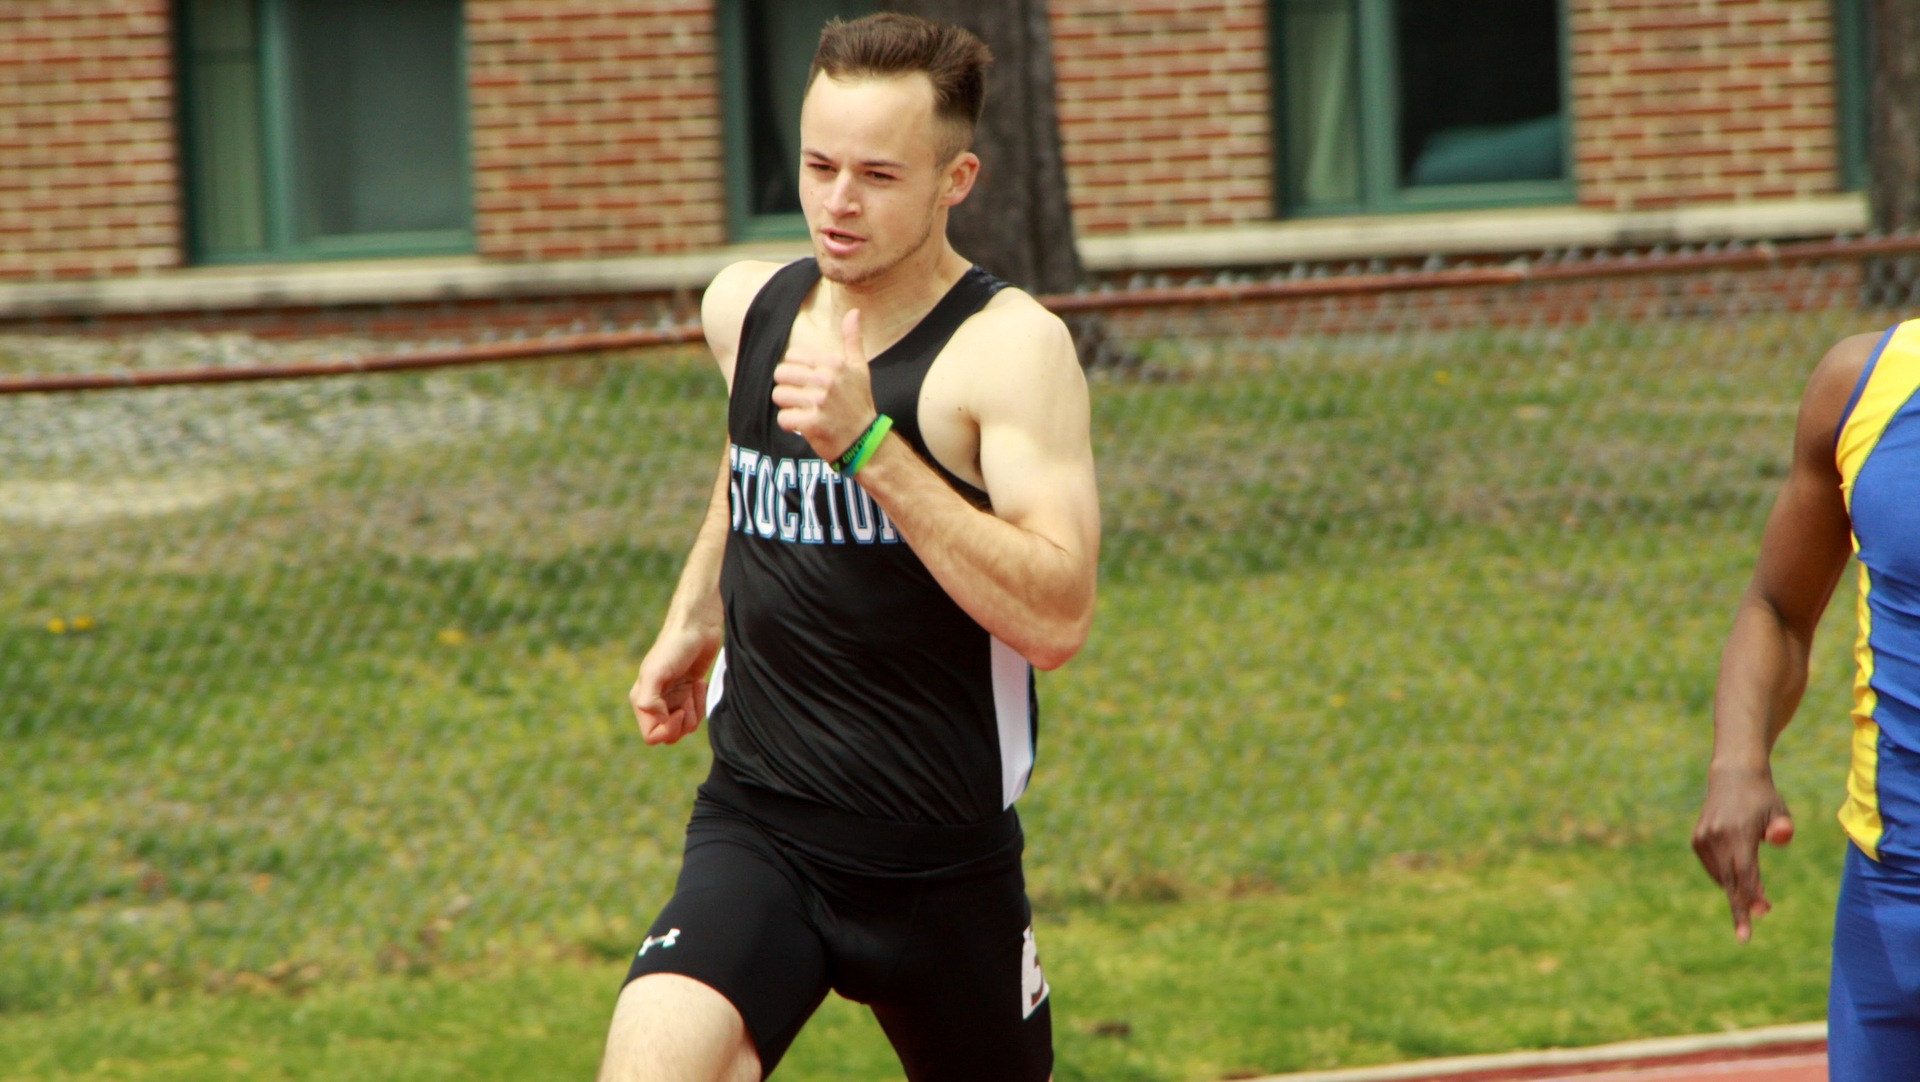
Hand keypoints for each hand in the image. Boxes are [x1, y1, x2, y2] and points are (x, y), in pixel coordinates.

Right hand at [628, 630, 717, 745]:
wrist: (697, 627)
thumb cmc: (674, 647)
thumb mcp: (656, 672)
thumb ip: (649, 700)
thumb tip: (661, 720)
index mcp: (642, 700)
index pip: (651, 736)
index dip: (668, 730)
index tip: (678, 711)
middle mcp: (656, 702)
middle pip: (670, 735)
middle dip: (684, 722)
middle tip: (689, 699)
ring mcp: (674, 699)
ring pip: (685, 727)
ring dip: (695, 711)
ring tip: (695, 687)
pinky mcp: (690, 693)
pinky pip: (696, 714)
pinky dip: (701, 703)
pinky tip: (700, 683)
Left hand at [771, 308, 877, 461]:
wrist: (865, 441)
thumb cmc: (859, 402)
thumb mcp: (859, 369)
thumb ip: (853, 340)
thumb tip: (854, 312)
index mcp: (834, 363)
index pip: (792, 356)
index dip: (796, 371)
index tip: (809, 383)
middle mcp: (827, 380)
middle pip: (781, 374)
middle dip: (787, 388)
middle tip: (801, 399)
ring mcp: (819, 402)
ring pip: (779, 395)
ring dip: (787, 406)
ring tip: (802, 411)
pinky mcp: (812, 424)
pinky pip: (783, 419)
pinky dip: (790, 425)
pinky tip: (803, 426)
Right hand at [1691, 768, 1794, 941]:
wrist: (1733, 776)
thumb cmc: (1763, 799)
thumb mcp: (1779, 811)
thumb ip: (1782, 827)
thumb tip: (1780, 839)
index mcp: (1738, 831)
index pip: (1745, 872)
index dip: (1750, 898)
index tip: (1753, 922)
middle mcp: (1716, 835)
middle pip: (1730, 881)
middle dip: (1742, 905)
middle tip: (1749, 931)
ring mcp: (1704, 838)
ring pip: (1722, 877)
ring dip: (1738, 891)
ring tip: (1760, 900)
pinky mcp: (1697, 840)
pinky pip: (1714, 869)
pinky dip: (1727, 878)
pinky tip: (1741, 875)